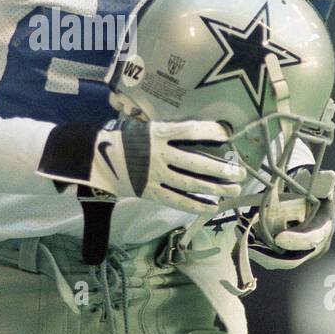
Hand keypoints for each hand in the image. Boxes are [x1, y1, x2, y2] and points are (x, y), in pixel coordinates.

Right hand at [38, 117, 245, 215]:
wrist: (95, 158)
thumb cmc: (123, 139)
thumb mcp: (143, 127)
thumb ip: (167, 131)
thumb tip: (198, 131)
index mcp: (157, 133)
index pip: (190, 130)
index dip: (210, 131)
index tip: (228, 133)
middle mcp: (158, 154)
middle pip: (196, 162)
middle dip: (221, 168)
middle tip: (240, 172)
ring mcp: (154, 175)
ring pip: (190, 183)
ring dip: (215, 187)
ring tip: (233, 189)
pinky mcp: (150, 191)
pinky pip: (177, 200)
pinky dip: (196, 204)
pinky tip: (212, 206)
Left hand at [247, 168, 334, 267]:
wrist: (317, 207)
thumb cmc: (318, 195)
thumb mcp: (323, 187)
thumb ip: (323, 183)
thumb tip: (330, 176)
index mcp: (324, 228)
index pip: (312, 239)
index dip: (296, 241)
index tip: (278, 239)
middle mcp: (314, 247)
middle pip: (292, 259)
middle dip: (268, 253)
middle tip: (247, 240)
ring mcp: (301, 254)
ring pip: (278, 261)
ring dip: (257, 252)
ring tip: (241, 234)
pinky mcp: (289, 256)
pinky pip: (271, 258)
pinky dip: (257, 250)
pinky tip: (243, 236)